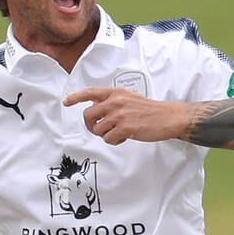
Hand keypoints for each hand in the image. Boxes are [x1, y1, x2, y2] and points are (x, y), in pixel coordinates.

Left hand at [63, 86, 186, 144]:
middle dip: (91, 125)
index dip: (76, 97)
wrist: (167, 117)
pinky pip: (108, 139)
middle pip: (88, 115)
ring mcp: (119, 115)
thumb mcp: (129, 98)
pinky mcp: (124, 128)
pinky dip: (115, 141)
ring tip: (119, 133)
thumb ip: (112, 101)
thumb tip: (96, 106)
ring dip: (106, 135)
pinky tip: (125, 137)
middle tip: (100, 129)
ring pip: (98, 130)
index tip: (66, 102)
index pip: (90, 92)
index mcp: (116, 93)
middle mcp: (115, 102)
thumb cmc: (149, 109)